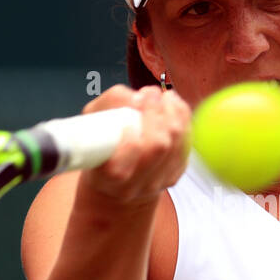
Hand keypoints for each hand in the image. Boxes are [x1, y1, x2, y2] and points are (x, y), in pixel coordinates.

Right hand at [77, 85, 191, 207]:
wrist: (113, 179)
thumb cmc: (100, 144)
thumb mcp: (92, 121)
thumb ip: (109, 105)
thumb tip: (138, 98)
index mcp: (106, 177)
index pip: (123, 162)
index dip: (131, 136)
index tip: (130, 112)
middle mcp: (132, 186)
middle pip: (157, 147)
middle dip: (157, 113)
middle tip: (151, 93)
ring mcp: (155, 184)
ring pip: (176, 145)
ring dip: (174, 113)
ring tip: (165, 97)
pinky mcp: (173, 176)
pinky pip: (186, 146)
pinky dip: (184, 122)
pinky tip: (175, 107)